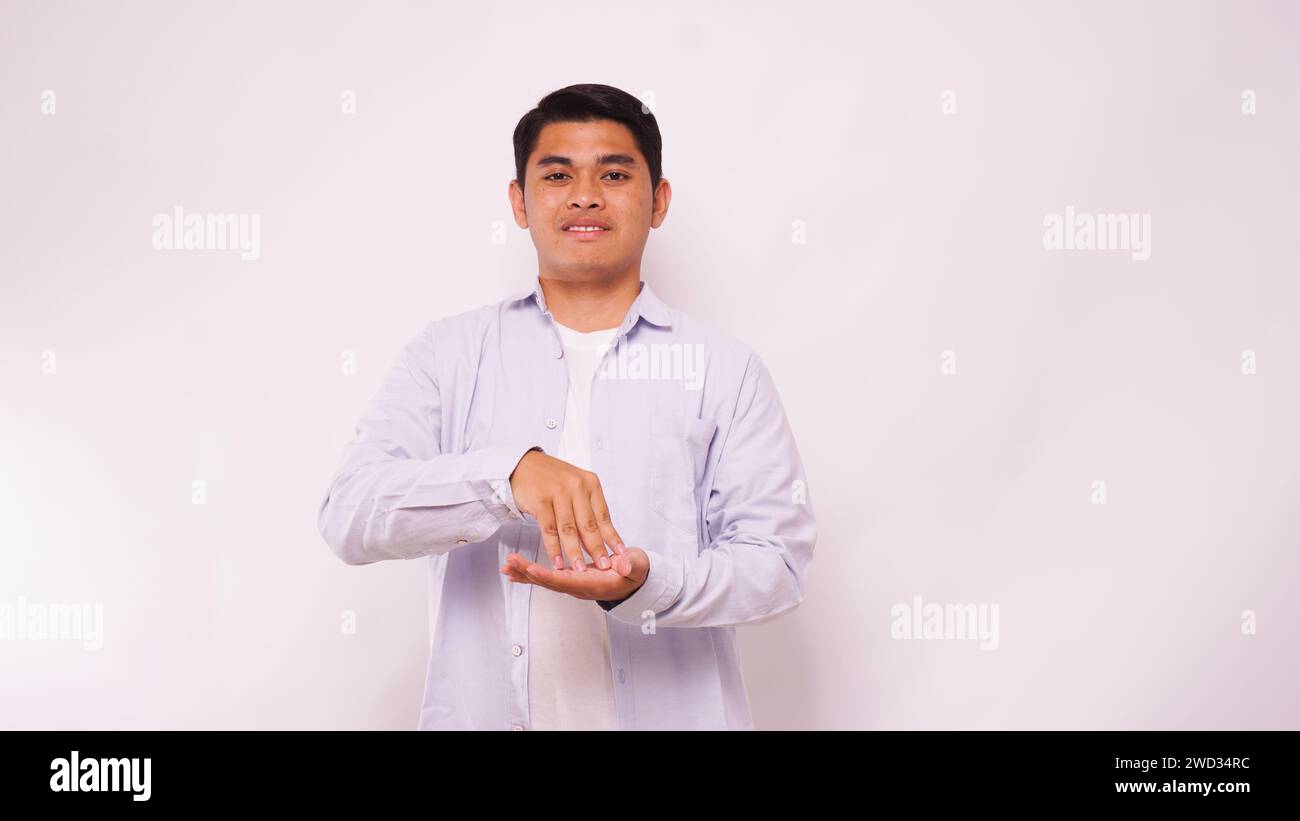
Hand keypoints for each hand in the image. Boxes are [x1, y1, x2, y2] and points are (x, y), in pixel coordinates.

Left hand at [500, 547, 648, 603]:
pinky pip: (547, 576)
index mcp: (593, 584)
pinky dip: (529, 573)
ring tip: (506, 567)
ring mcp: (573, 583)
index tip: (531, 569)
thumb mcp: (637, 565)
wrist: (634, 578)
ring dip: (524, 573)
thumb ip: (631, 565)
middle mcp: (579, 586)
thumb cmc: (635, 570)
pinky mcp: (569, 577)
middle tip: (510, 564)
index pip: (566, 581)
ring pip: (545, 580)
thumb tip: (624, 564)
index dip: (548, 576)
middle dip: (528, 573)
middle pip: (549, 582)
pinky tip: (515, 570)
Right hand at [509, 449, 626, 571]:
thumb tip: (601, 539)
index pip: (604, 516)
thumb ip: (588, 509)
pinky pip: (548, 529)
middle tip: (604, 567)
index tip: (620, 554)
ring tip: (580, 569)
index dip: (612, 537)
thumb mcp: (576, 487)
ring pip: (569, 529)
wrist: (523, 464)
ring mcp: (557, 492)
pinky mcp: (540, 500)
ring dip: (575, 552)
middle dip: (597, 549)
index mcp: (590, 483)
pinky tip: (557, 562)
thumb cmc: (552, 479)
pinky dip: (553, 548)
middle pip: (588, 524)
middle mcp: (576, 486)